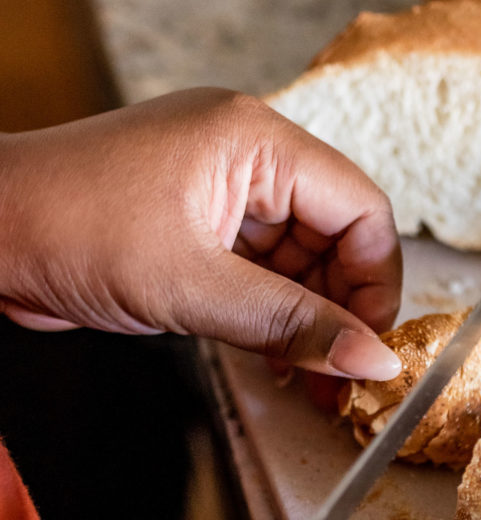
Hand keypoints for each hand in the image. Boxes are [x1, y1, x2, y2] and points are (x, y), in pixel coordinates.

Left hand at [0, 88, 401, 377]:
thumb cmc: (66, 229)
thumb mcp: (192, 288)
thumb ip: (291, 324)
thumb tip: (372, 357)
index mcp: (254, 139)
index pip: (362, 209)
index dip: (376, 284)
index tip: (368, 349)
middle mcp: (245, 153)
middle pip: (337, 236)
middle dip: (342, 310)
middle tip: (338, 380)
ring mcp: (218, 188)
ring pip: (301, 258)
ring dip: (307, 319)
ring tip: (304, 379)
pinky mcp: (194, 222)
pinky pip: (259, 268)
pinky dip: (271, 314)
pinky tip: (272, 356)